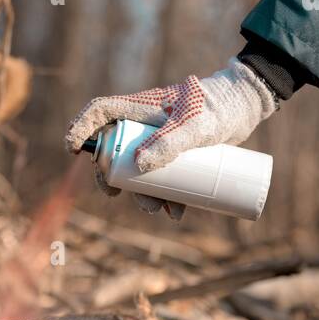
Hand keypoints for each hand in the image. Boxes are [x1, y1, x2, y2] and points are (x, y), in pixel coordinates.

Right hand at [65, 57, 278, 219]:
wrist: (246, 108)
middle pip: (113, 148)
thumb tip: (138, 166)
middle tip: (114, 194)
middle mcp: (144, 123)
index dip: (81, 127)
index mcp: (140, 108)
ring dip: (142, 193)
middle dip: (110, 175)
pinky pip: (162, 177)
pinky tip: (177, 212)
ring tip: (159, 211)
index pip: (100, 112)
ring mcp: (159, 139)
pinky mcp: (175, 153)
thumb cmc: (218, 108)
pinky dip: (166, 196)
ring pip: (137, 169)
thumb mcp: (195, 127)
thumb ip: (169, 142)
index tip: (72, 149)